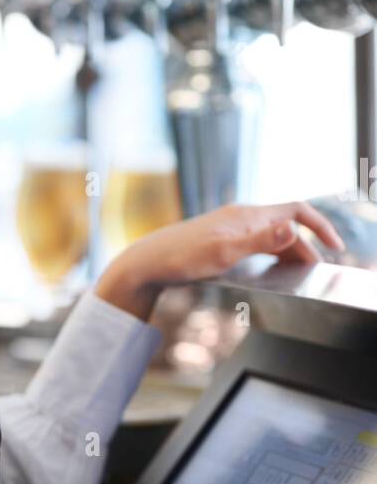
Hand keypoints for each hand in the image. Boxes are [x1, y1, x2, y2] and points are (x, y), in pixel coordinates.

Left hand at [96, 201, 344, 321]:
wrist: (148, 263)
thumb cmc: (182, 258)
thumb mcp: (225, 252)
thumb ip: (262, 240)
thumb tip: (292, 227)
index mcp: (248, 215)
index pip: (296, 210)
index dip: (319, 226)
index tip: (334, 247)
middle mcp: (242, 216)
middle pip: (286, 225)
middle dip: (305, 245)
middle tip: (315, 271)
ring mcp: (230, 226)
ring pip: (271, 234)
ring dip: (289, 250)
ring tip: (297, 272)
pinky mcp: (220, 238)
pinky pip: (256, 241)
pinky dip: (271, 253)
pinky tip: (268, 268)